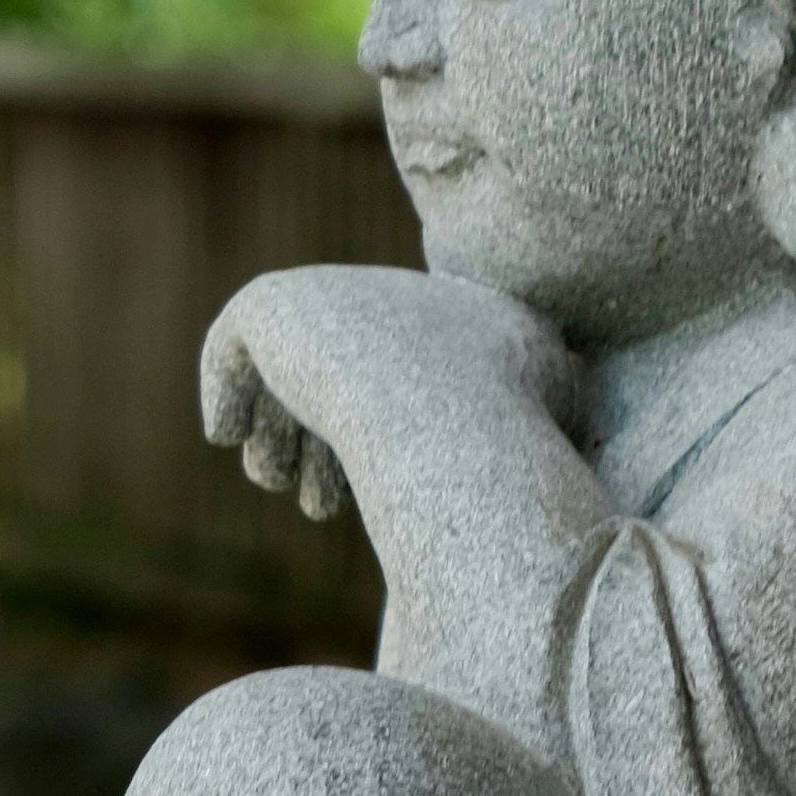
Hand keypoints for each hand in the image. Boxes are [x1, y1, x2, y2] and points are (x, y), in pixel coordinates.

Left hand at [199, 265, 581, 524]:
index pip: (410, 383)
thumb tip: (570, 436)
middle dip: (324, 443)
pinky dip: (228, 389)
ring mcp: (332, 292)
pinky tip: (225, 434)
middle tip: (314, 503)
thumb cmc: (503, 433)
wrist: (443, 411)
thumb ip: (554, 407)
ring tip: (276, 478)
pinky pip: (236, 342)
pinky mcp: (272, 303)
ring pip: (288, 370)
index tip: (358, 498)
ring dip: (279, 433)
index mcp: (469, 314)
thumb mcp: (562, 413)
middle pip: (347, 377)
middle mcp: (394, 293)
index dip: (381, 441)